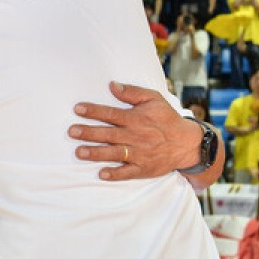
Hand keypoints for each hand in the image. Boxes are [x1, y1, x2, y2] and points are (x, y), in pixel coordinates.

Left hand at [68, 82, 200, 180]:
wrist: (187, 143)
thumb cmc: (167, 119)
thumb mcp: (153, 99)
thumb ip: (132, 92)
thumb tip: (112, 85)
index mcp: (136, 119)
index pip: (111, 114)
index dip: (93, 111)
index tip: (77, 109)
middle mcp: (135, 136)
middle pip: (108, 134)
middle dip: (89, 133)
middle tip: (72, 131)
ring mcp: (138, 154)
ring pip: (113, 153)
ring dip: (95, 153)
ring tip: (79, 152)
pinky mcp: (143, 168)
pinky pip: (127, 172)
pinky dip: (115, 174)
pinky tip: (102, 173)